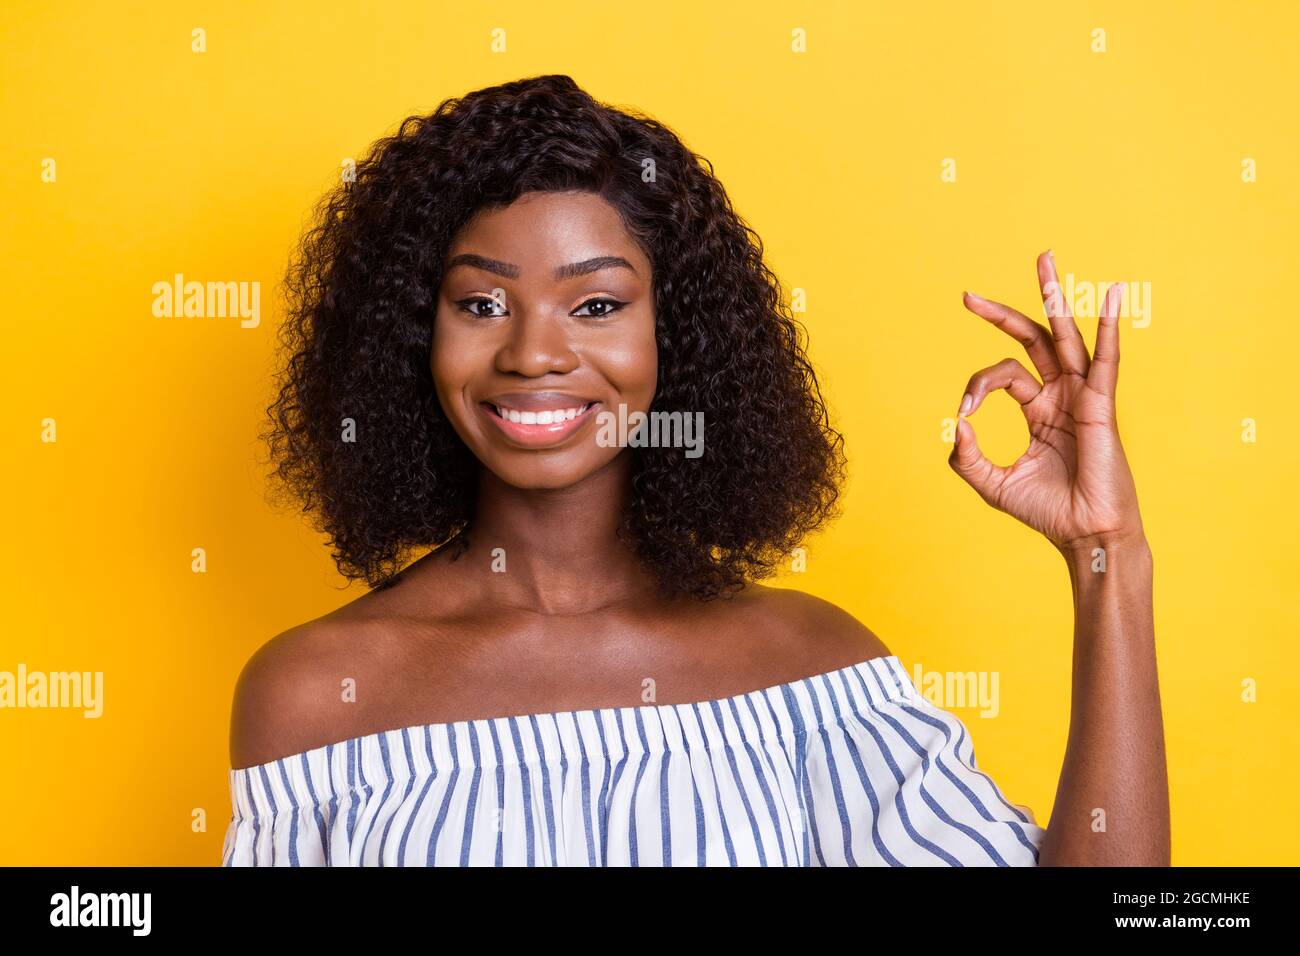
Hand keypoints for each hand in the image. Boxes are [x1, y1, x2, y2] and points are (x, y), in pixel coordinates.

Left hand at [948, 250, 1144, 554]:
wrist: (1084, 536)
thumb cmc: (1047, 512)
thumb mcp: (992, 484)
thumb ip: (966, 457)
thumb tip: (956, 422)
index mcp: (1039, 410)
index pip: (1003, 375)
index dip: (976, 385)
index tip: (964, 412)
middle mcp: (1061, 396)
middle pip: (1034, 340)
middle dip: (1003, 314)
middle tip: (968, 296)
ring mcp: (1082, 397)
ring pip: (1066, 337)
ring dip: (1054, 297)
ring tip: (1043, 260)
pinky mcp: (1101, 406)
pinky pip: (1106, 360)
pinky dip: (1109, 326)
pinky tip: (1113, 295)